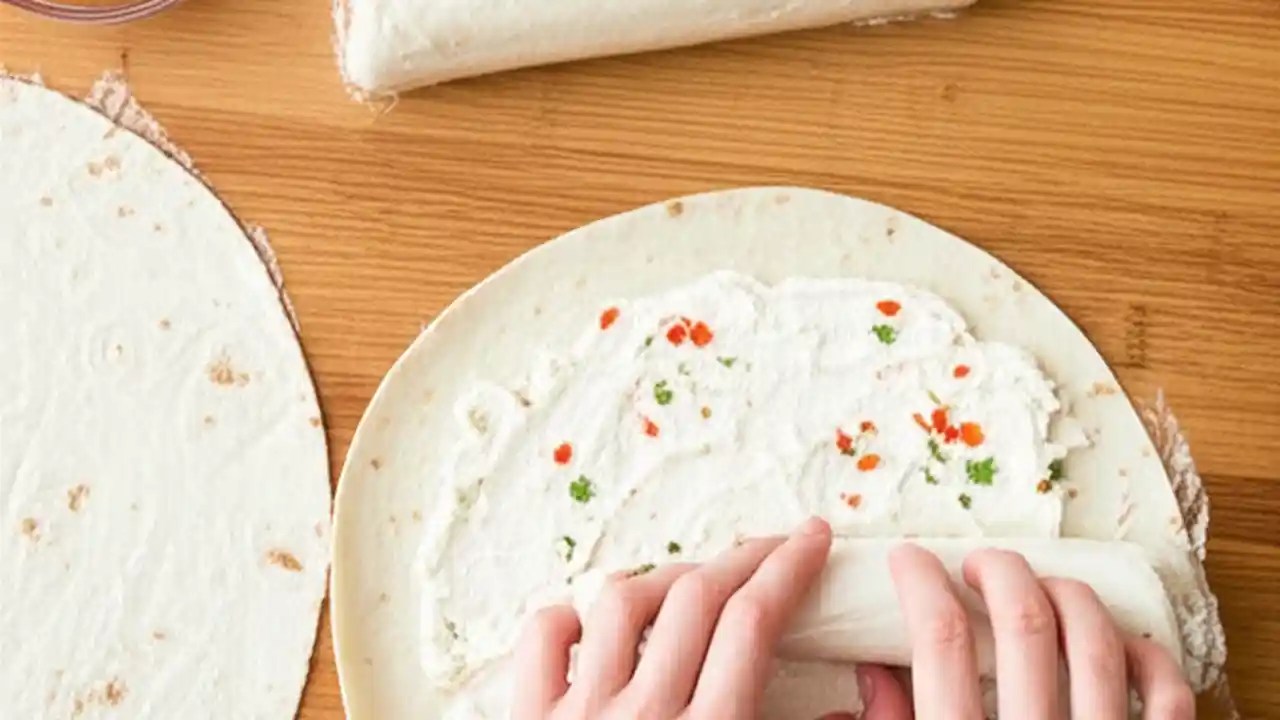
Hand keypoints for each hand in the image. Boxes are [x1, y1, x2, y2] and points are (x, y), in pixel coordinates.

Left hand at [512, 517, 837, 719]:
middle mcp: (644, 716)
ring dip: (662, 581)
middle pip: (697, 597)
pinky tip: (595, 625)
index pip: (754, 620)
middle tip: (768, 547)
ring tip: (688, 585)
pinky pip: (542, 638)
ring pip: (621, 602)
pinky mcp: (530, 718)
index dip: (789, 566)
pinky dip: (569, 617)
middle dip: (742, 558)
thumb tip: (856, 708)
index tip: (811, 538)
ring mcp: (579, 713)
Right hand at [858, 544, 1195, 719]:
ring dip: (1067, 596)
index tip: (908, 559)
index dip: (920, 584)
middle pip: (1026, 624)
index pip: (940, 641)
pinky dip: (1148, 659)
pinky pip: (1166, 699)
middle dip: (999, 571)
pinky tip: (1121, 644)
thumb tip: (870, 674)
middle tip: (980, 562)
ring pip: (1096, 645)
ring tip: (1042, 588)